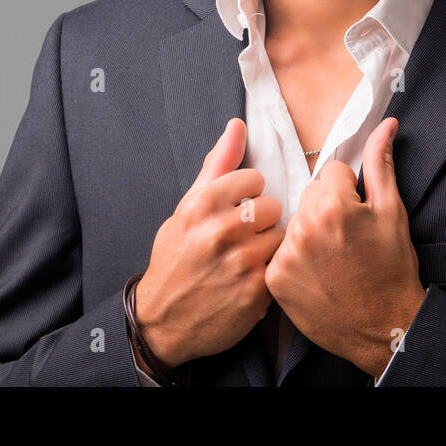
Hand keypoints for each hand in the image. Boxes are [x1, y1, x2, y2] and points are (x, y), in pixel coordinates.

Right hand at [133, 118, 284, 367]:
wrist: (163, 320)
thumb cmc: (176, 259)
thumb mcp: (186, 208)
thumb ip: (217, 165)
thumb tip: (238, 125)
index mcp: (202, 203)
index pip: (255, 178)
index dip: (248, 195)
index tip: (236, 209)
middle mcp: (221, 229)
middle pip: (272, 206)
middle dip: (261, 221)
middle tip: (243, 236)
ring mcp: (241, 261)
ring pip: (281, 235)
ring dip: (269, 246)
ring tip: (246, 258)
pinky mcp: (256, 291)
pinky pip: (281, 265)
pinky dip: (270, 271)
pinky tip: (250, 278)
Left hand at [264, 117, 426, 377]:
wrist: (384, 328)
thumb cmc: (392, 269)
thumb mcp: (392, 212)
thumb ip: (381, 164)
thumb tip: (386, 124)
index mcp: (334, 205)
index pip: (330, 174)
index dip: (348, 194)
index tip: (357, 219)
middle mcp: (304, 226)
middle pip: (308, 196)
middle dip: (326, 210)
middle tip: (345, 241)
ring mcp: (286, 255)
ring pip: (293, 222)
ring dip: (308, 233)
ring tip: (331, 259)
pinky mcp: (274, 279)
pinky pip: (279, 251)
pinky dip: (294, 259)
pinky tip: (315, 274)